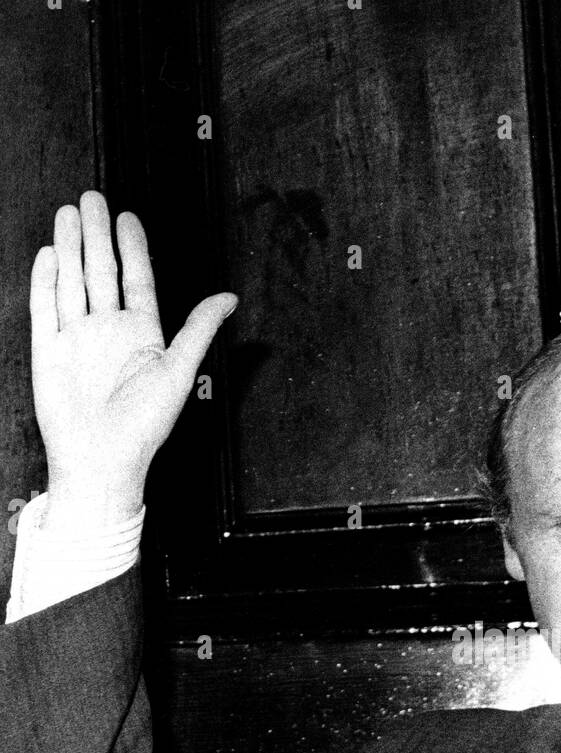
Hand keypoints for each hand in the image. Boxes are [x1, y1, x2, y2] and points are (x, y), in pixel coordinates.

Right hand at [31, 190, 236, 526]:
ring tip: (70, 212)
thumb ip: (199, 330)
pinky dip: (44, 280)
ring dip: (70, 247)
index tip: (129, 216)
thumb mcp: (178, 371)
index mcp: (142, 336)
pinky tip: (48, 253)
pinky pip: (44, 308)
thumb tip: (231, 299)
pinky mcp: (48, 351)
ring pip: (71, 282)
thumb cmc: (144, 426)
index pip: (137, 281)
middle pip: (100, 272)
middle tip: (94, 198)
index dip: (133, 249)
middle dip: (97, 235)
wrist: (101, 461)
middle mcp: (108, 333)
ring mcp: (77, 339)